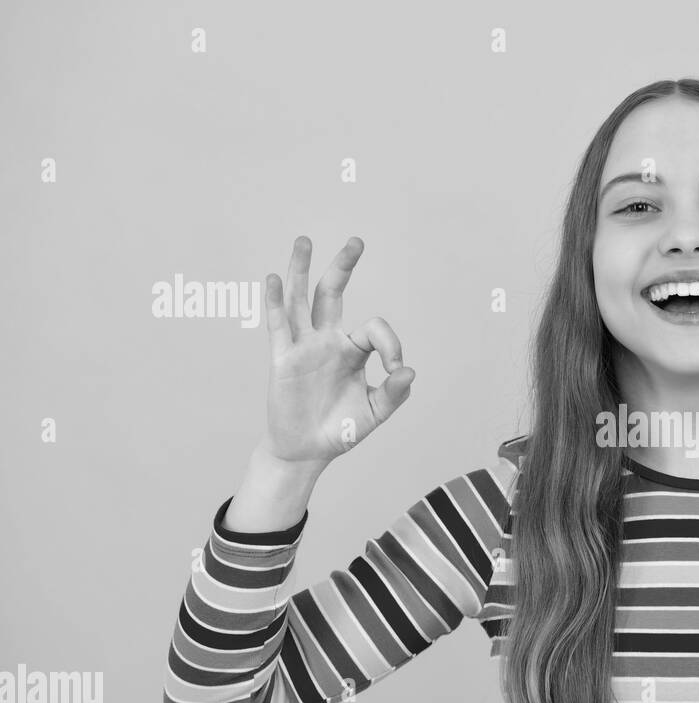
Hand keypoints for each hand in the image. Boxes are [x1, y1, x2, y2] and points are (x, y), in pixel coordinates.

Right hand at [260, 236, 414, 464]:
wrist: (307, 451)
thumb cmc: (341, 430)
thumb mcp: (374, 414)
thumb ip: (393, 394)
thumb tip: (409, 371)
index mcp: (353, 351)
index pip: (373, 329)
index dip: (391, 344)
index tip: (396, 370)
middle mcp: (327, 341)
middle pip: (332, 293)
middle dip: (344, 267)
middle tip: (357, 241)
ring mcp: (303, 347)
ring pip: (301, 300)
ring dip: (301, 270)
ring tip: (304, 240)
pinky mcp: (283, 359)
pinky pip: (278, 326)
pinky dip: (276, 302)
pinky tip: (274, 278)